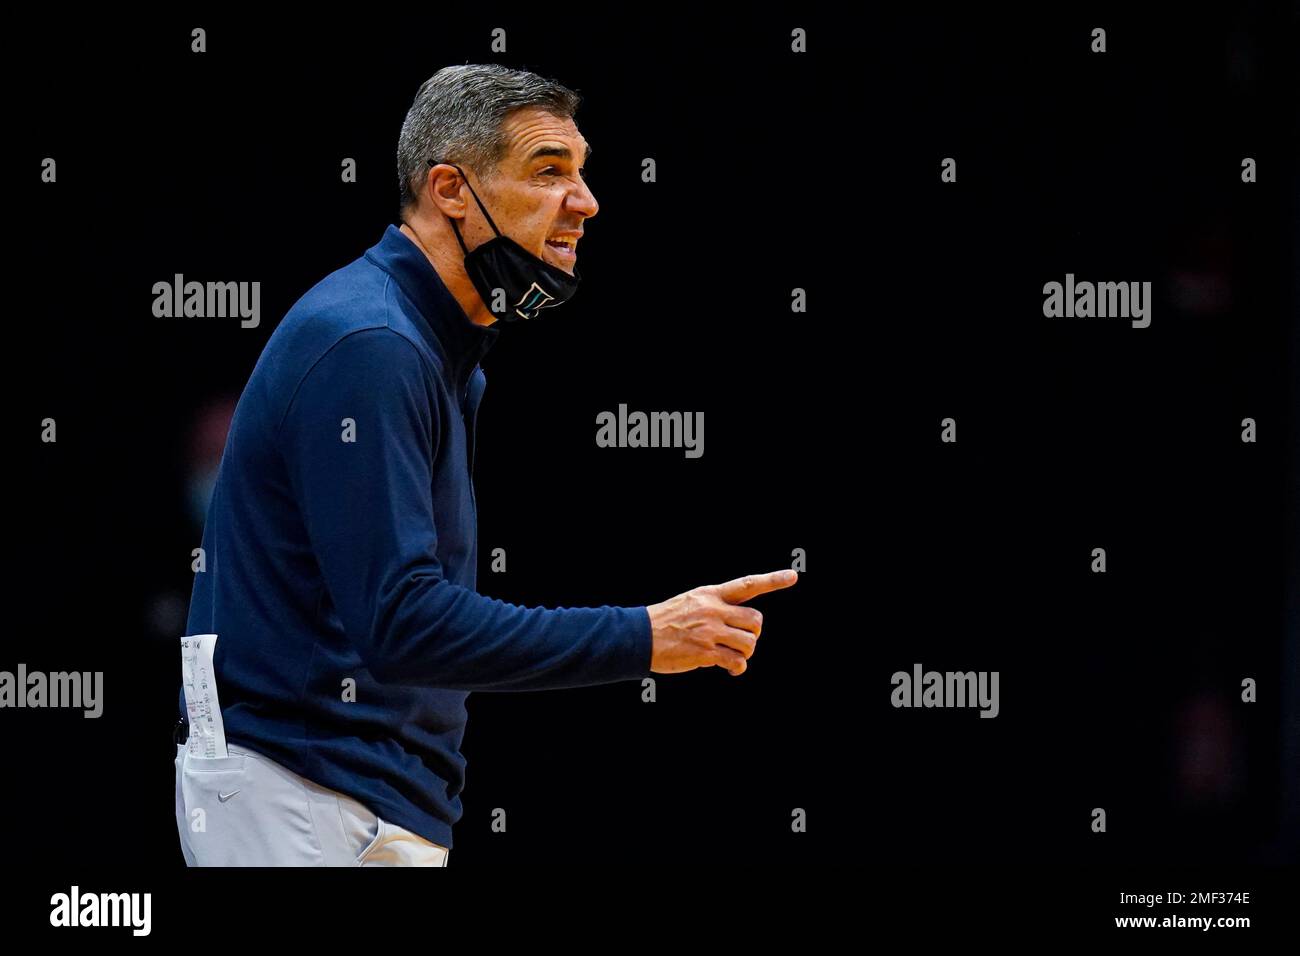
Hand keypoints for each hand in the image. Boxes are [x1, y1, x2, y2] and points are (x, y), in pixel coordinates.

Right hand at [646, 570, 797, 676]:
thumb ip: (717, 606)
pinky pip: (737, 662)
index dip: (772, 580)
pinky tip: (730, 669)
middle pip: (755, 620)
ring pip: (749, 642)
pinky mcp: (705, 652)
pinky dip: (738, 668)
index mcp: (711, 594)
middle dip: (753, 633)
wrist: (640, 636)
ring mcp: (710, 631)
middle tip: (740, 641)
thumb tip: (742, 623)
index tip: (793, 575)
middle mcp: (713, 609)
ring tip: (733, 655)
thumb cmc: (667, 621)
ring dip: (745, 652)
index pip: (747, 584)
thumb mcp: (692, 601)